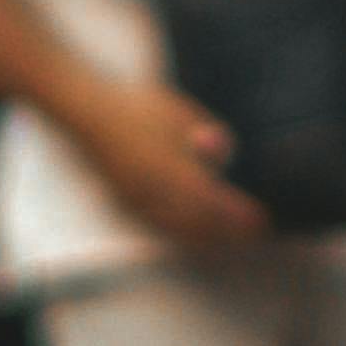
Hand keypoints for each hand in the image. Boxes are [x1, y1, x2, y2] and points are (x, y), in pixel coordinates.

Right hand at [84, 71, 259, 252]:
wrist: (86, 115)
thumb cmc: (135, 108)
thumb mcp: (177, 113)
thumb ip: (203, 136)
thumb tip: (221, 161)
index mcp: (161, 165)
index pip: (207, 198)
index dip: (234, 213)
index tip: (259, 219)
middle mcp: (146, 191)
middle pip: (193, 224)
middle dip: (225, 232)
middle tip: (252, 232)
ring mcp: (132, 203)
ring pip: (176, 232)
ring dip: (206, 237)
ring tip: (231, 236)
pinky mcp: (124, 208)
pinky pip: (160, 229)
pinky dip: (184, 234)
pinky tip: (199, 232)